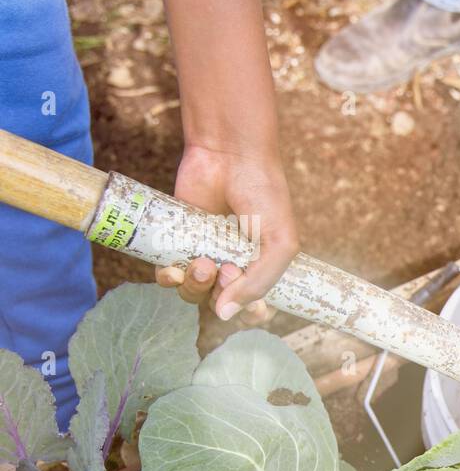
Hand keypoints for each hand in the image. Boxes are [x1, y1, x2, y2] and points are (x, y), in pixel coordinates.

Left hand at [155, 144, 298, 322]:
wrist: (230, 154)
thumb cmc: (264, 194)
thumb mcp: (280, 242)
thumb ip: (261, 282)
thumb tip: (225, 315)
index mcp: (262, 268)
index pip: (256, 309)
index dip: (252, 314)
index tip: (253, 306)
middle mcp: (233, 266)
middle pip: (219, 305)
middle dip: (220, 295)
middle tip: (227, 268)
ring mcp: (204, 254)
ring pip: (191, 293)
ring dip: (194, 286)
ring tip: (201, 261)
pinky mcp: (177, 241)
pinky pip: (167, 275)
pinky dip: (167, 278)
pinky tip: (172, 268)